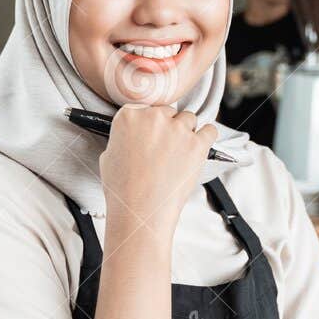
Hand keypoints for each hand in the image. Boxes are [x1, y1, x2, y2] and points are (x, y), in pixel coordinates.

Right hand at [98, 105, 217, 237]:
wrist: (141, 211)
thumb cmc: (123, 190)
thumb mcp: (109, 156)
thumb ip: (124, 137)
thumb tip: (134, 137)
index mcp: (128, 116)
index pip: (146, 108)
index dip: (151, 123)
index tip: (153, 134)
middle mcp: (153, 117)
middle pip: (169, 111)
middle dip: (169, 126)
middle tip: (166, 148)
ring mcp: (177, 129)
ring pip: (189, 118)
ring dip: (187, 132)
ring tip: (181, 153)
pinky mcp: (197, 144)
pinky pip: (210, 130)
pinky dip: (207, 138)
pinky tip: (200, 148)